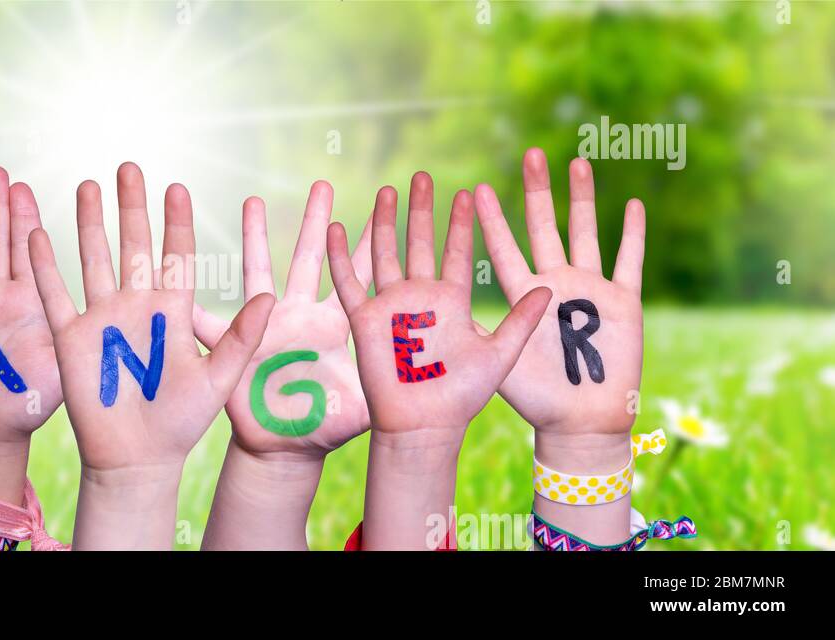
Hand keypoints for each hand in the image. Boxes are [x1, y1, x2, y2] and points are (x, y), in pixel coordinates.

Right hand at [27, 162, 273, 548]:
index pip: (176, 255)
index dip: (176, 222)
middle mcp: (137, 306)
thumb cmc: (181, 424)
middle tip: (130, 166)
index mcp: (174, 312)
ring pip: (94, 258)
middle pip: (134, 245)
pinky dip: (45, 267)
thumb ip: (242, 339)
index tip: (177, 187)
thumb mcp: (219, 379)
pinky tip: (36, 235)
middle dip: (132, 206)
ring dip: (90, 222)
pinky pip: (56, 296)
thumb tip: (269, 297)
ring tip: (89, 184)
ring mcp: (102, 319)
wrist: (136, 459)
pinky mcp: (71, 340)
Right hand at [193, 181, 372, 459]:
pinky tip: (179, 273)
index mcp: (335, 324)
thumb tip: (419, 379)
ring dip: (255, 235)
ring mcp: (266, 325)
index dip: (367, 242)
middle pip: (310, 257)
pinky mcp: (236, 346)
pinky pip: (211, 322)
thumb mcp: (365, 406)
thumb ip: (386, 386)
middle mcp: (301, 315)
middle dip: (316, 220)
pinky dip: (194, 304)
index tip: (382, 205)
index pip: (356, 275)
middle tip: (324, 182)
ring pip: (259, 270)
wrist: (286, 446)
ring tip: (253, 199)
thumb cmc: (327, 425)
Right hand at [327, 172, 548, 549]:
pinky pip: (350, 283)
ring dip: (384, 222)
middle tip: (422, 176)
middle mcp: (421, 298)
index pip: (456, 252)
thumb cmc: (462, 397)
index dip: (461, 223)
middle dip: (421, 209)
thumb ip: (521, 320)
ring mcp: (391, 306)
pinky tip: (338, 229)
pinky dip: (342, 257)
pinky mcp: (365, 320)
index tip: (467, 191)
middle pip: (419, 243)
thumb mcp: (501, 354)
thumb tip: (549, 289)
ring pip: (385, 253)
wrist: (424, 426)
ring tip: (387, 191)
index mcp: (452, 301)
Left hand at [473, 149, 644, 465]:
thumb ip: (477, 329)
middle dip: (538, 192)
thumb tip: (438, 304)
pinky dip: (633, 235)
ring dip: (583, 199)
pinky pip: (629, 262)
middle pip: (545, 228)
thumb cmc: (536, 399)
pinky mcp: (624, 303)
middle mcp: (555, 284)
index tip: (479, 188)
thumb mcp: (499, 361)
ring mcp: (590, 290)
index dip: (493, 220)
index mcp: (523, 295)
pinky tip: (633, 205)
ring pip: (586, 234)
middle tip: (531, 152)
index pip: (503, 248)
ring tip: (577, 163)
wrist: (579, 423)